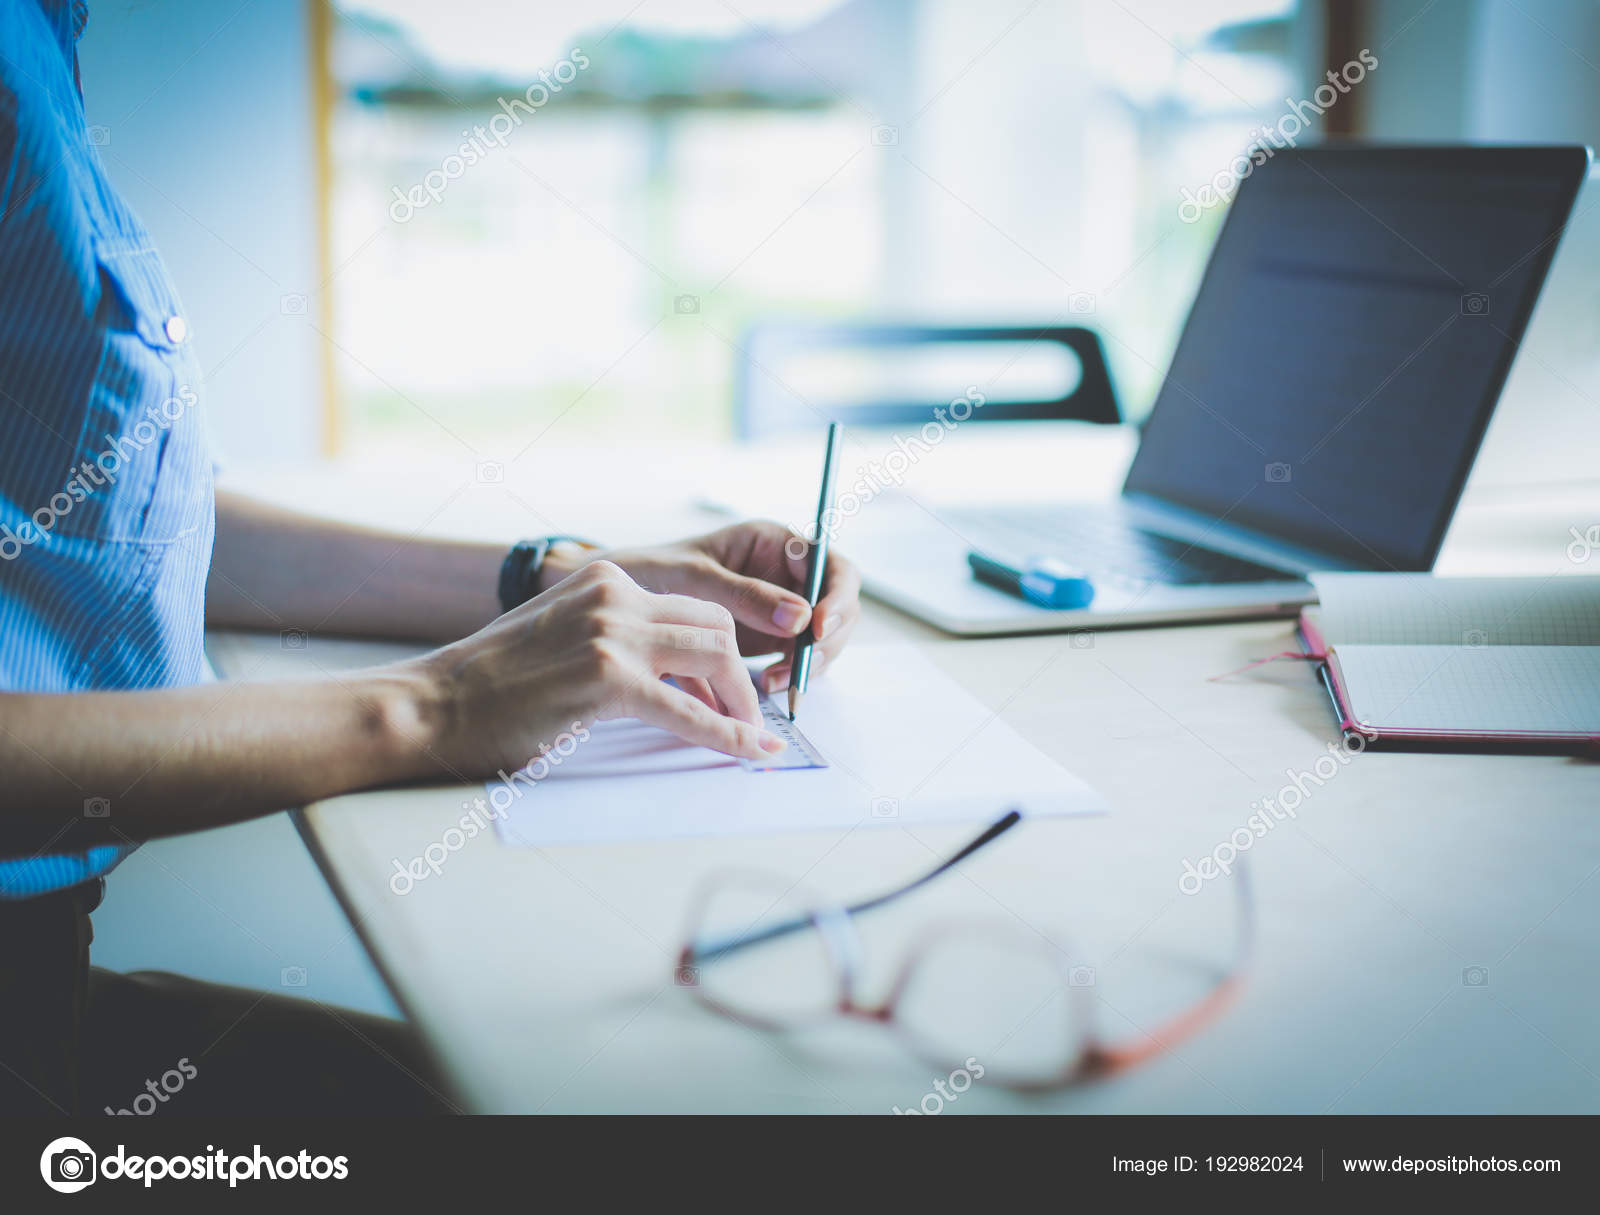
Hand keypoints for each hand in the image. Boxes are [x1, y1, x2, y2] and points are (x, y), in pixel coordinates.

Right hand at [413, 560, 786, 771]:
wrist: (432, 705)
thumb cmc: (489, 685)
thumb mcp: (561, 636)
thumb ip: (615, 640)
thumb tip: (670, 676)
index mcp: (605, 579)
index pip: (692, 606)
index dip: (723, 653)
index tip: (735, 690)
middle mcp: (614, 595)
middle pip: (715, 627)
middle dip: (742, 676)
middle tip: (749, 718)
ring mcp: (611, 633)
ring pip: (715, 658)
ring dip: (742, 704)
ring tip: (751, 738)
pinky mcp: (607, 678)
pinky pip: (689, 711)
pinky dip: (727, 736)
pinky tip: (749, 753)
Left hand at [543, 521, 861, 693]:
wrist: (610, 599)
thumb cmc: (647, 569)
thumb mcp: (695, 575)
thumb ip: (747, 594)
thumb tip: (802, 617)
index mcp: (776, 543)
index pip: (834, 567)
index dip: (838, 597)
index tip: (818, 627)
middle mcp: (785, 575)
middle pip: (837, 609)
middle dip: (825, 642)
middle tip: (800, 668)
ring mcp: (777, 611)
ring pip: (819, 641)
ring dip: (805, 665)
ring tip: (771, 684)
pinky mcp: (763, 642)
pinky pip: (792, 661)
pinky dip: (785, 677)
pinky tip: (761, 689)